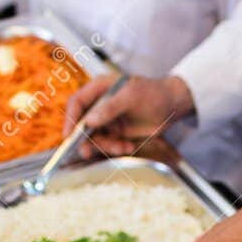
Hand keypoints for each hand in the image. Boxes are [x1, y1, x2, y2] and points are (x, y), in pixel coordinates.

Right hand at [66, 75, 193, 158]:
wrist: (173, 105)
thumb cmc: (153, 93)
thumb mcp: (132, 97)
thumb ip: (110, 108)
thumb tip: (90, 121)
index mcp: (100, 88)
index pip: (77, 102)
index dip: (70, 118)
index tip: (68, 135)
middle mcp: (100, 105)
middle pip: (82, 124)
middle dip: (85, 140)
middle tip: (87, 152)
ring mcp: (107, 120)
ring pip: (95, 138)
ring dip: (105, 146)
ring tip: (121, 146)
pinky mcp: (116, 133)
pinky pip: (109, 145)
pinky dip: (116, 148)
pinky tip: (129, 145)